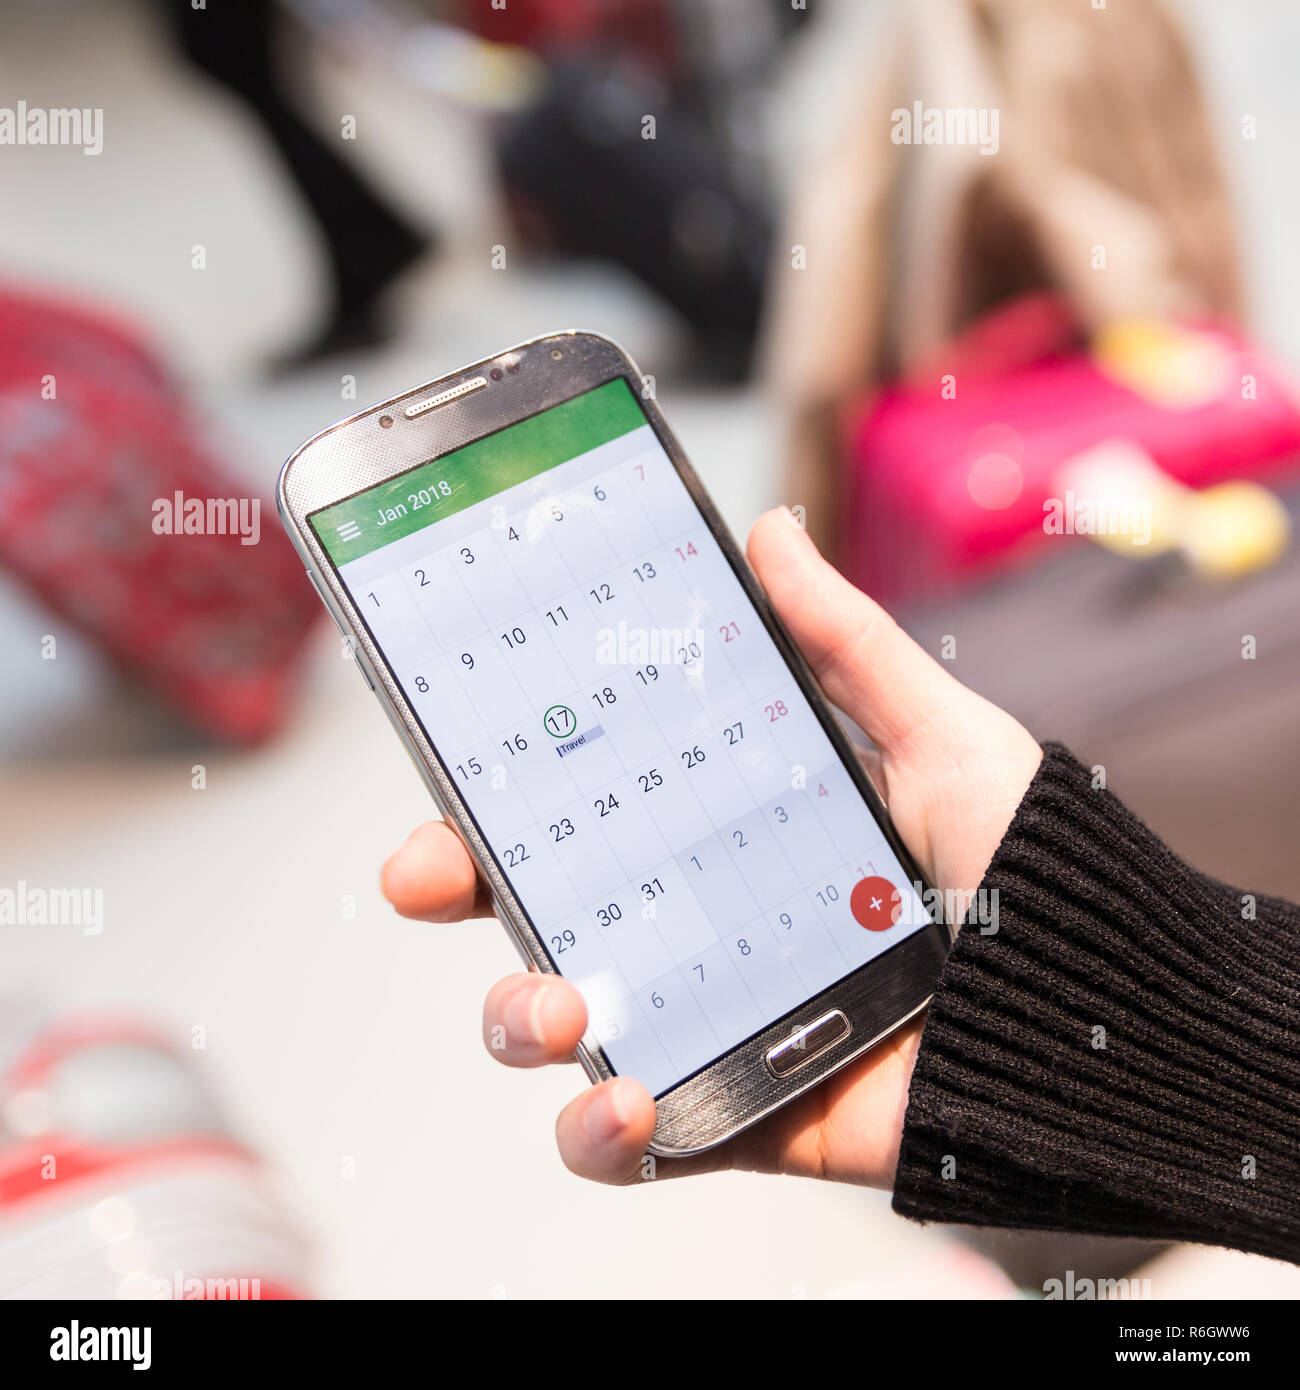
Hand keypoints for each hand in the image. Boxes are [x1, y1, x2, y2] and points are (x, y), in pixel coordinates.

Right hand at [382, 508, 1041, 1187]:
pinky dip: (596, 1134)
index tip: (446, 765)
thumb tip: (770, 531)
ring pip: (550, 1030)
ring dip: (513, 1016)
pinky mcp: (730, 1118)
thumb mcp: (932, 732)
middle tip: (429, 873)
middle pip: (529, 909)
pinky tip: (623, 1098)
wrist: (1101, 1009)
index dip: (492, 790)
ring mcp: (700, 1022)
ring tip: (555, 1002)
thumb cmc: (1023, 866)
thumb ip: (842, 640)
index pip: (575, 806)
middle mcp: (687, 925)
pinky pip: (623, 1144)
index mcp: (715, 834)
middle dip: (454, 889)